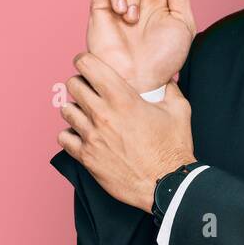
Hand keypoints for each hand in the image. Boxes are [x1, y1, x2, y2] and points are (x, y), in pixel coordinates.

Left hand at [57, 51, 195, 211]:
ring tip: (86, 113)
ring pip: (65, 110)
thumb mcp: (179, 111)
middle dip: (80, 83)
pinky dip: (70, 134)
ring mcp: (91, 136)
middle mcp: (103, 114)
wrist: (167, 183)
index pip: (88, 66)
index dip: (84, 60)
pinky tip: (82, 135)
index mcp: (123, 98)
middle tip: (89, 89)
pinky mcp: (86, 157)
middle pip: (72, 85)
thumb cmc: (173, 148)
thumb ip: (170, 90)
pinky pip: (64, 138)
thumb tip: (166, 80)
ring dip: (75, 108)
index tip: (87, 64)